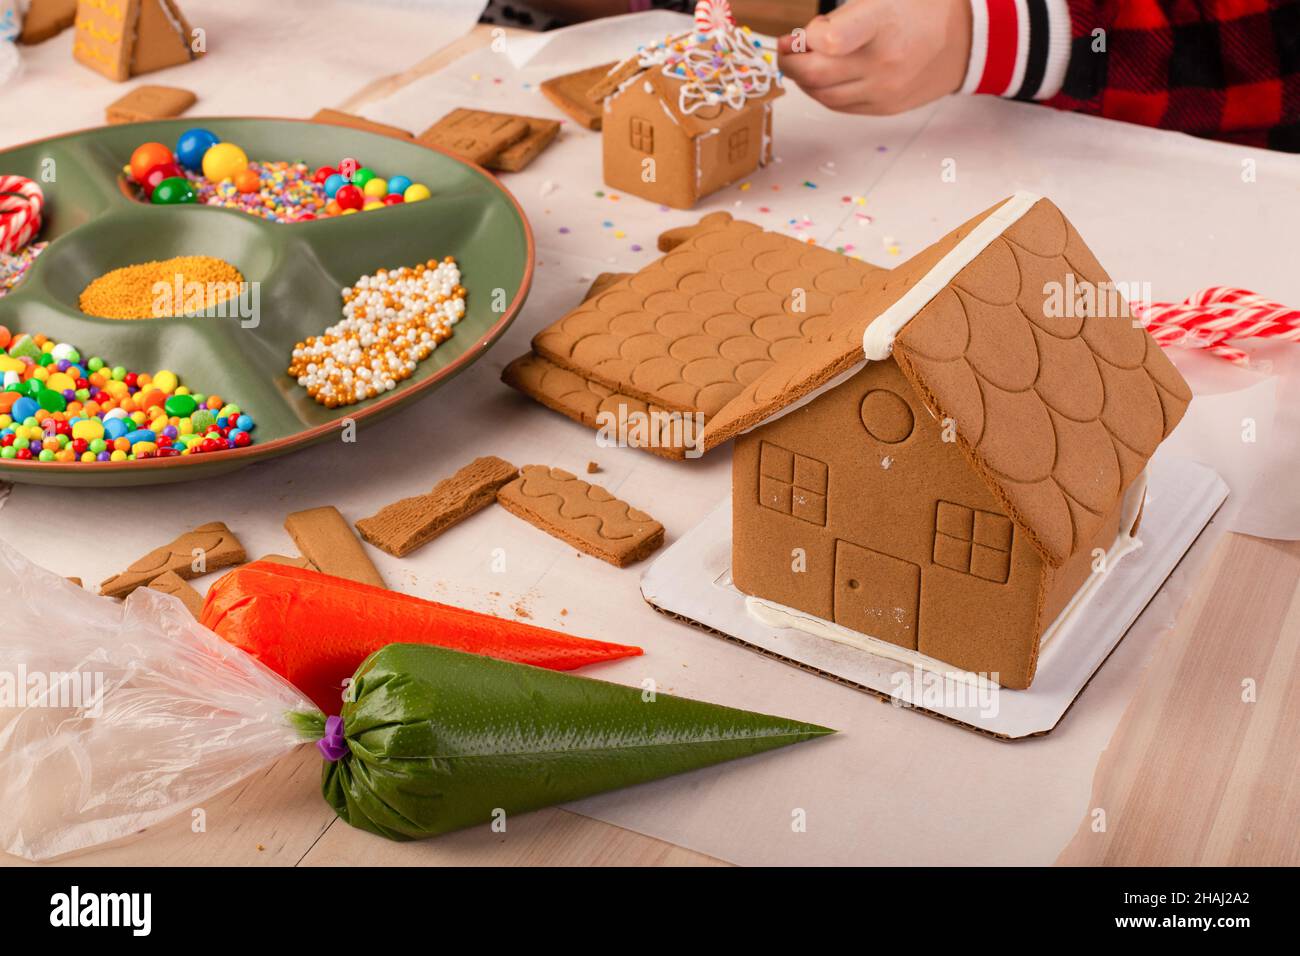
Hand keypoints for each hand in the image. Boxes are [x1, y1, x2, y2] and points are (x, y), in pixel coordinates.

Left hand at [777, 0, 972, 115]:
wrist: (962, 39)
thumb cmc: (917, 11)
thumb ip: (838, 18)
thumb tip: (799, 42)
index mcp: (882, 22)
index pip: (833, 40)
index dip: (809, 39)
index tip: (803, 33)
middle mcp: (883, 61)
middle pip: (815, 73)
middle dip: (789, 62)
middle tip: (785, 50)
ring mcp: (884, 89)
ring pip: (822, 94)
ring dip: (804, 79)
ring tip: (805, 61)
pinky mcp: (884, 108)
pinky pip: (838, 106)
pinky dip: (823, 91)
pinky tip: (824, 76)